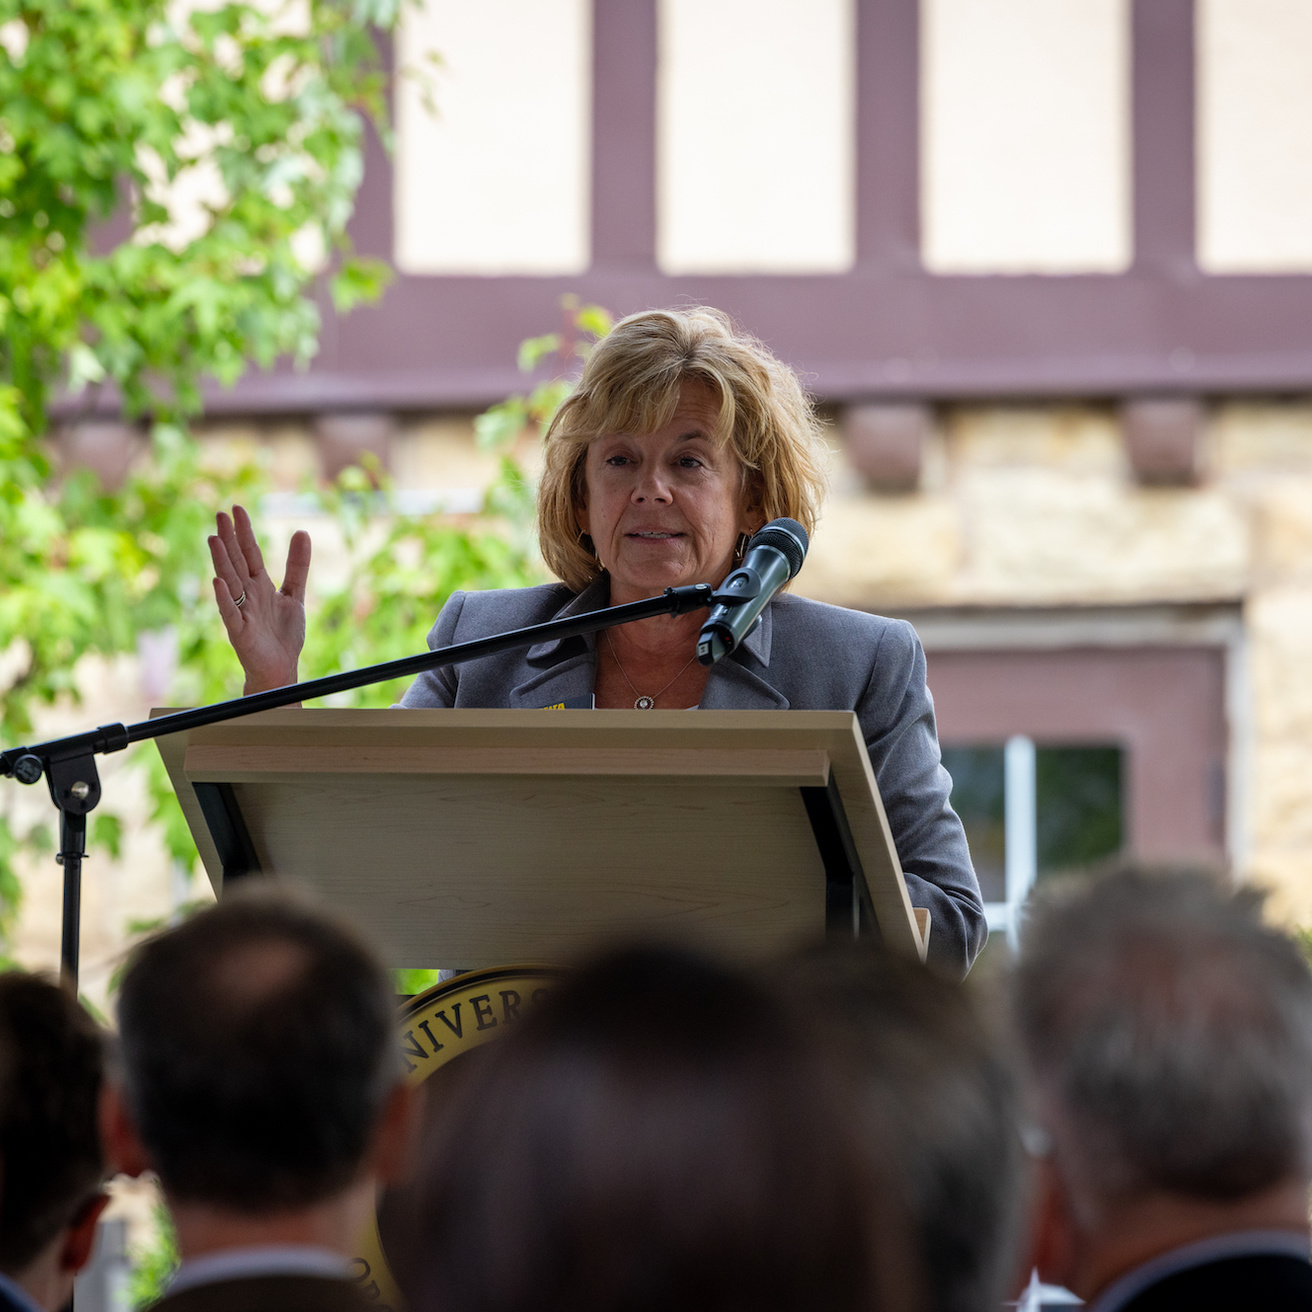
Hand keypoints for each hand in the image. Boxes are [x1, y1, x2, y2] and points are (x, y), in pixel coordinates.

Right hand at [208, 505, 311, 693]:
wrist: (281, 667)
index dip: (244, 532)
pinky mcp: (240, 631)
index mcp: (260, 585)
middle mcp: (247, 595)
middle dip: (229, 539)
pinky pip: (230, 613)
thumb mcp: (294, 595)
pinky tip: (217, 582)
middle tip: (220, 514)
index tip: (237, 508)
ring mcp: (241, 611)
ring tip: (214, 539)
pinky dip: (224, 598)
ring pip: (229, 582)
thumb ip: (297, 566)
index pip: (250, 553)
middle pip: (236, 562)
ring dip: (221, 561)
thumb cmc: (283, 633)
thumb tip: (302, 531)